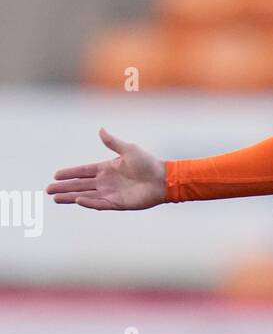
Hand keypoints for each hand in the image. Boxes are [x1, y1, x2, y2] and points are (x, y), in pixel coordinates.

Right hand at [46, 128, 165, 209]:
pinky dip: (88, 202)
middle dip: (64, 187)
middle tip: (48, 190)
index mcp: (106, 168)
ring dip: (71, 197)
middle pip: (80, 185)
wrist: (163, 179)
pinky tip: (77, 200)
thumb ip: (112, 142)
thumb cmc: (148, 163)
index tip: (55, 175)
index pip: (83, 171)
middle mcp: (106, 182)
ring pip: (86, 196)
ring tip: (56, 199)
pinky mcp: (118, 204)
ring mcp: (111, 194)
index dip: (69, 173)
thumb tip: (100, 129)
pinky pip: (100, 204)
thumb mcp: (128, 149)